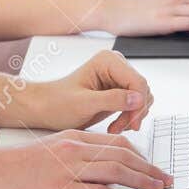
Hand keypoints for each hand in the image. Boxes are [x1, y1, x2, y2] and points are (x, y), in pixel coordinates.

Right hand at [0, 128, 169, 188]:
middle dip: (149, 168)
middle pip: (123, 155)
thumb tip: (99, 167)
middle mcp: (73, 148)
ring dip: (143, 180)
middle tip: (166, 179)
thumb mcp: (48, 149)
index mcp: (72, 137)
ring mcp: (68, 169)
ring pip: (117, 171)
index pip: (117, 142)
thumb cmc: (13, 166)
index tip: (153, 165)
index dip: (141, 154)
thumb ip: (74, 154)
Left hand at [24, 49, 153, 131]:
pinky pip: (135, 105)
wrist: (46, 109)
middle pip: (142, 90)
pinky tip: (115, 126)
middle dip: (134, 112)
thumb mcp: (83, 104)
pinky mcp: (118, 92)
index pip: (138, 82)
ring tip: (114, 128)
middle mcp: (116, 66)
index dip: (138, 104)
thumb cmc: (57, 103)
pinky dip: (129, 117)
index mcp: (108, 61)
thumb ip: (112, 99)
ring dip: (132, 116)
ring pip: (142, 99)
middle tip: (119, 128)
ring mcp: (118, 78)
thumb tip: (137, 99)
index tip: (131, 123)